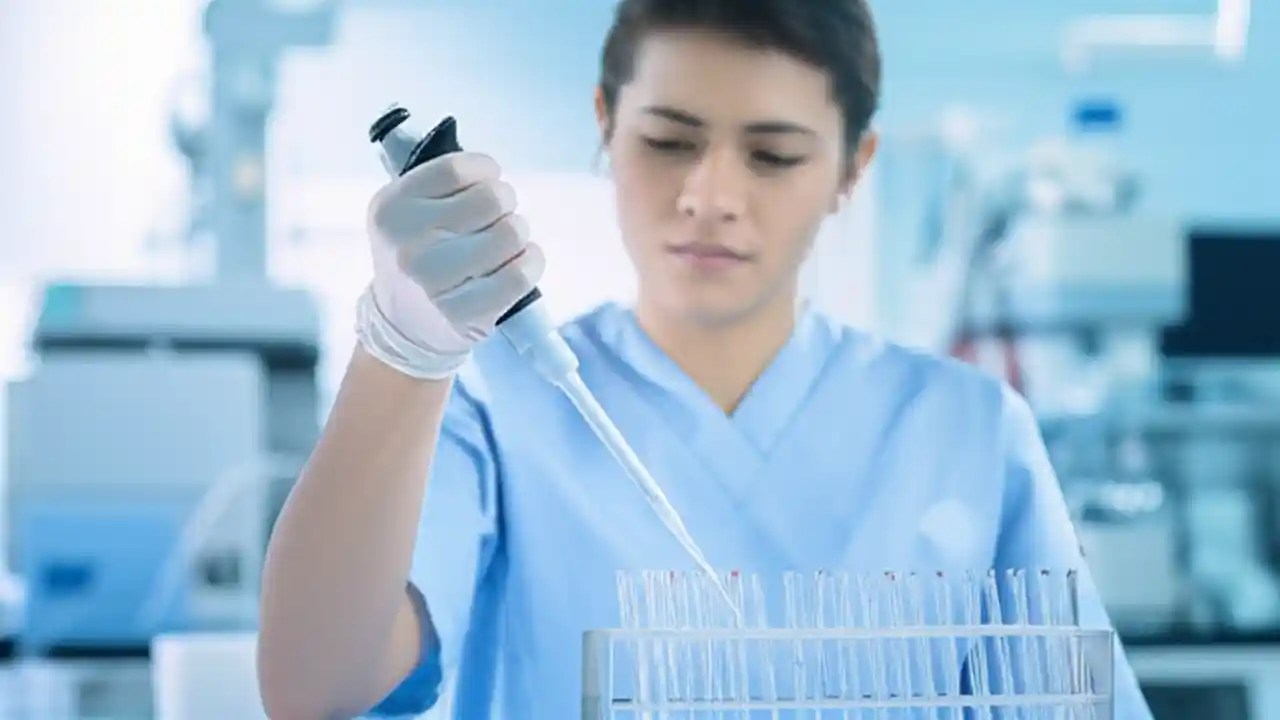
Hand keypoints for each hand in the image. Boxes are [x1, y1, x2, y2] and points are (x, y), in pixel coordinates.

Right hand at [365, 151, 544, 372]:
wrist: (404, 323)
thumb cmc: (417, 254)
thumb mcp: (406, 211)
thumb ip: (440, 184)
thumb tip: (491, 173)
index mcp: (392, 210)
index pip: (457, 170)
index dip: (485, 169)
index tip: (488, 180)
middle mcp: (409, 246)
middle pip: (492, 198)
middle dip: (504, 202)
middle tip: (496, 216)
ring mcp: (436, 283)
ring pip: (512, 233)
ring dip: (518, 233)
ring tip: (504, 242)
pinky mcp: (466, 313)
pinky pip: (522, 273)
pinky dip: (531, 261)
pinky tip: (518, 262)